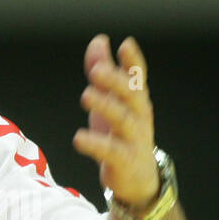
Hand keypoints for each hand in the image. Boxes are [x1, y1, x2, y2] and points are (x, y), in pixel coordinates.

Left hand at [73, 34, 159, 208]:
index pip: (138, 77)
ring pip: (124, 120)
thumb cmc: (121, 134)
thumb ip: (103, 71)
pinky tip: (78, 138)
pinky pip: (111, 151)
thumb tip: (99, 40)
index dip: (133, 61)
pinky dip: (95, 144)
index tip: (125, 45)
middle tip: (96, 70)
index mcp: (136, 101)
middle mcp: (139, 116)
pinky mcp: (125, 161)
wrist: (138, 179)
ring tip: (86, 95)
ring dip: (106, 106)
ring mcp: (134, 139)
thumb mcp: (111, 101)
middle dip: (116, 81)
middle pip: (132, 95)